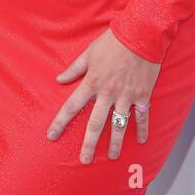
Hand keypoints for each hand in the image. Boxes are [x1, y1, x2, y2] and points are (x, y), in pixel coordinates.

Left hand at [47, 29, 160, 163]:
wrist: (140, 34)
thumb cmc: (113, 41)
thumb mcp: (89, 53)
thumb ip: (74, 69)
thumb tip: (59, 79)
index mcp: (92, 83)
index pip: (72, 106)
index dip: (60, 122)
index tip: (52, 136)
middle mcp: (108, 93)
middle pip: (95, 124)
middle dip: (89, 144)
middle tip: (84, 160)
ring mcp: (126, 96)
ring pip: (118, 125)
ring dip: (115, 143)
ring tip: (112, 156)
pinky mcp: (142, 95)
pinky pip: (142, 117)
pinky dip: (141, 129)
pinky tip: (140, 141)